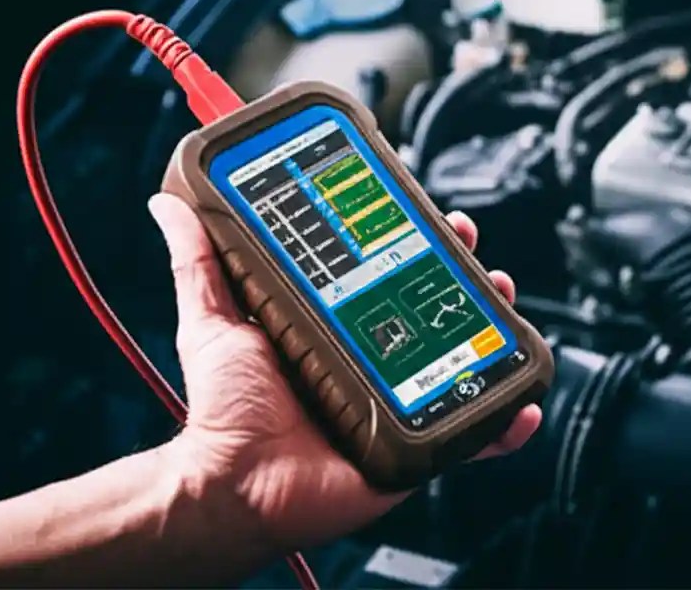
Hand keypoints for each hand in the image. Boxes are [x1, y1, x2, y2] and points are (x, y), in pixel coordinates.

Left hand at [147, 193, 540, 555]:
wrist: (236, 486)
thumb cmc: (225, 413)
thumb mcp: (215, 322)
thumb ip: (199, 263)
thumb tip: (169, 205)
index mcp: (338, 325)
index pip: (387, 271)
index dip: (413, 239)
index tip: (424, 210)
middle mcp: (377, 357)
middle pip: (437, 304)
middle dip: (464, 269)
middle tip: (469, 244)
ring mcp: (403, 398)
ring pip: (465, 354)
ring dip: (494, 324)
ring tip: (502, 296)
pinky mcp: (419, 444)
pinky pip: (474, 432)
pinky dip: (506, 421)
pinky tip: (521, 403)